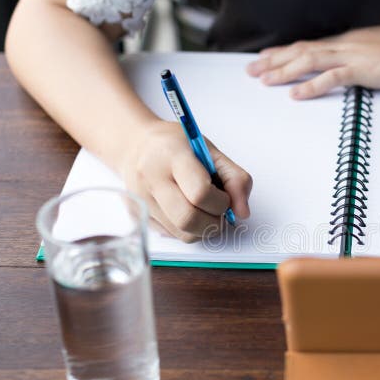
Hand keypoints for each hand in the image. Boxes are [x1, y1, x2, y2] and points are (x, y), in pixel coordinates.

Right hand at [120, 120, 252, 241]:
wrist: (135, 145)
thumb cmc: (176, 146)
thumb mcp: (210, 151)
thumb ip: (235, 178)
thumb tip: (243, 212)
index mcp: (171, 155)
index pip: (200, 192)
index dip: (221, 201)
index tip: (224, 197)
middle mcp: (151, 178)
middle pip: (188, 219)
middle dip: (214, 222)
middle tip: (219, 210)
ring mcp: (141, 199)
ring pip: (182, 233)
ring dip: (203, 229)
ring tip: (204, 209)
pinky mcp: (137, 215)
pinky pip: (171, 235)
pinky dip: (187, 229)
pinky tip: (187, 210)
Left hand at [246, 24, 379, 98]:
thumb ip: (361, 58)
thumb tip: (349, 67)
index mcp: (348, 42)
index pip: (308, 46)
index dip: (284, 53)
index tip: (265, 60)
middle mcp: (345, 45)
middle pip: (301, 51)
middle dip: (274, 61)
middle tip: (251, 71)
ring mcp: (354, 56)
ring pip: (309, 61)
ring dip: (284, 72)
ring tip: (264, 81)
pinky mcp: (364, 70)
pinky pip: (331, 78)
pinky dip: (310, 86)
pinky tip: (295, 94)